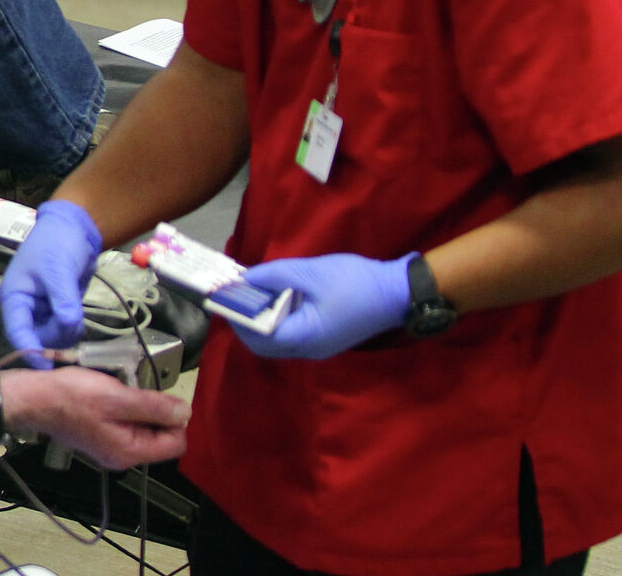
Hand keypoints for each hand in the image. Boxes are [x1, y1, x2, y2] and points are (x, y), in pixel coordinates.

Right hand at [0, 200, 103, 367]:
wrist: (75, 228)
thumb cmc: (57, 243)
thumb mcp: (58, 270)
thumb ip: (63, 301)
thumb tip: (70, 326)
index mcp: (15, 296)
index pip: (17, 331)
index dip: (30, 351)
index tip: (47, 367)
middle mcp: (25, 307)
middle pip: (37, 338)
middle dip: (56, 336)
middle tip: (73, 322)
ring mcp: (41, 309)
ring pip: (52, 337)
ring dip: (66, 332)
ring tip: (76, 314)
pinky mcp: (57, 309)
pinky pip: (63, 329)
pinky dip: (73, 327)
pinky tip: (79, 315)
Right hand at [1, 368, 189, 471]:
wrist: (32, 397)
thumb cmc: (72, 397)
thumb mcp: (117, 398)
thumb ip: (154, 407)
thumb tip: (186, 412)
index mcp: (130, 452)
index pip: (176, 443)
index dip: (175, 418)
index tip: (160, 396)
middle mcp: (123, 455)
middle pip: (160, 435)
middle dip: (154, 409)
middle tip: (133, 389)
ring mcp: (110, 446)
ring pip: (142, 426)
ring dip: (137, 405)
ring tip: (118, 388)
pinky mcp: (100, 434)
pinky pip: (125, 422)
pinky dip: (123, 405)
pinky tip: (109, 391)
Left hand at [234, 253, 412, 359]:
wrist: (399, 292)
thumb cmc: (355, 283)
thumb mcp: (309, 272)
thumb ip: (272, 276)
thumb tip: (243, 279)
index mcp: (304, 337)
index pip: (257, 336)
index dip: (237, 317)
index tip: (222, 297)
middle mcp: (309, 350)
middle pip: (264, 344)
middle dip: (245, 321)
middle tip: (234, 295)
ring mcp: (318, 347)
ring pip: (276, 340)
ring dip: (261, 319)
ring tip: (250, 293)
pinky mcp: (324, 338)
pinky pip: (291, 333)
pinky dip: (277, 318)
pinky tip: (273, 296)